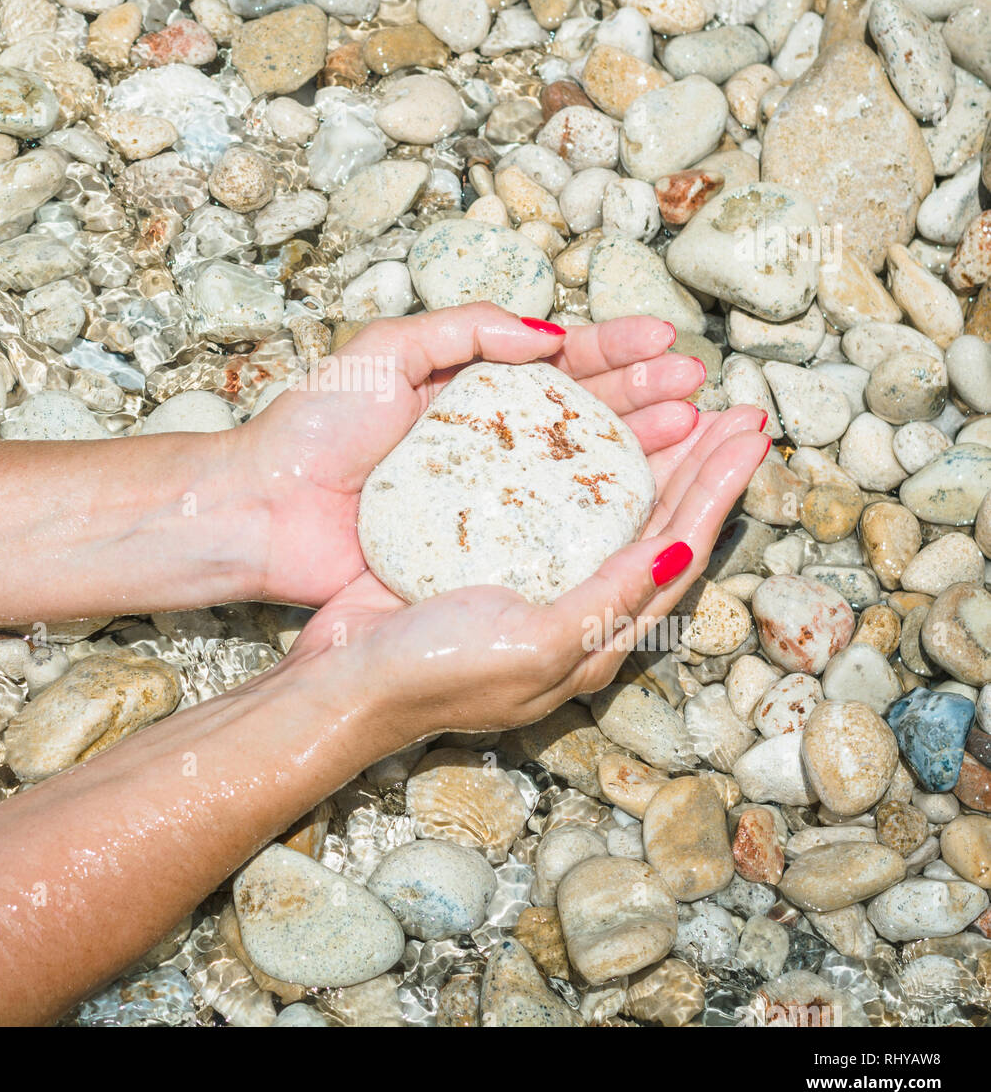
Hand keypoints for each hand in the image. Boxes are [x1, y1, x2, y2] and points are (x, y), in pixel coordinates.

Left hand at [240, 303, 728, 607]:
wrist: (260, 511)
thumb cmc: (314, 425)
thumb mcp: (385, 350)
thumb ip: (464, 328)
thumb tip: (550, 336)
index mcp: (469, 385)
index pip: (560, 362)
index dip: (617, 350)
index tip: (671, 342)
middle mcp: (488, 440)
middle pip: (586, 413)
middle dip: (649, 396)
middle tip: (706, 391)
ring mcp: (488, 498)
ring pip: (582, 470)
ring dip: (643, 450)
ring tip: (698, 433)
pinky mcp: (478, 548)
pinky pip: (551, 531)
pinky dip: (601, 518)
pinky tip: (648, 506)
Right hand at [285, 410, 769, 743]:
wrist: (343, 682)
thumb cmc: (434, 672)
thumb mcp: (534, 643)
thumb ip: (608, 601)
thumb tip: (682, 549)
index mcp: (600, 636)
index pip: (679, 548)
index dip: (717, 489)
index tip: (749, 433)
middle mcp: (581, 608)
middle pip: (660, 525)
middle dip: (702, 467)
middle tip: (736, 411)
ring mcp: (539, 581)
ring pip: (616, 511)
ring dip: (655, 460)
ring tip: (682, 409)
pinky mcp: (498, 558)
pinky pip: (559, 504)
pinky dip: (586, 466)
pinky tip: (588, 435)